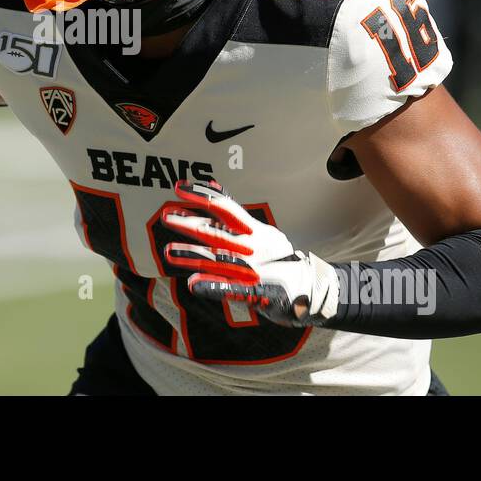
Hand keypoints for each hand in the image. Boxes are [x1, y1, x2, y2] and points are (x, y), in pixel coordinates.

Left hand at [159, 179, 338, 327]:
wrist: (313, 288)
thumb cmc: (280, 258)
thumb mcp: (263, 231)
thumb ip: (236, 215)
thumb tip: (212, 189)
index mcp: (254, 229)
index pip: (225, 207)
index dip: (202, 196)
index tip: (179, 188)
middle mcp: (252, 246)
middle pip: (217, 231)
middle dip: (190, 224)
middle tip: (167, 217)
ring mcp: (254, 269)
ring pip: (218, 259)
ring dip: (192, 255)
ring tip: (169, 252)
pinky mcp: (256, 292)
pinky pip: (231, 288)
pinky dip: (213, 285)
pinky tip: (194, 283)